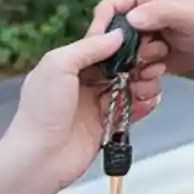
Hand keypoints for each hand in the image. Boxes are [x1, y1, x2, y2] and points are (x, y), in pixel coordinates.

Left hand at [0, 30, 167, 193]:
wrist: (39, 158)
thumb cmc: (42, 110)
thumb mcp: (58, 65)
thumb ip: (88, 47)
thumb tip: (118, 34)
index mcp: (72, 63)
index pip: (103, 42)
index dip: (123, 37)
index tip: (144, 34)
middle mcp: (86, 81)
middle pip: (121, 63)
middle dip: (140, 60)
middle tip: (154, 61)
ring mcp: (98, 103)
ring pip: (130, 85)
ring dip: (145, 82)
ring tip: (149, 84)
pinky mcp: (108, 125)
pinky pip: (132, 109)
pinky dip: (144, 104)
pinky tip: (149, 101)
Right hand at [87, 0, 193, 77]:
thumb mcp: (184, 15)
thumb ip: (160, 13)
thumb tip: (131, 19)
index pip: (108, 8)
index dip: (100, 27)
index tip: (99, 48)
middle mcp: (134, 15)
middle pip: (110, 36)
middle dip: (122, 52)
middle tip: (141, 60)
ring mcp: (138, 37)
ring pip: (119, 56)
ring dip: (135, 65)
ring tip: (158, 63)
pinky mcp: (143, 56)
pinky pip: (131, 69)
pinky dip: (141, 74)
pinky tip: (159, 72)